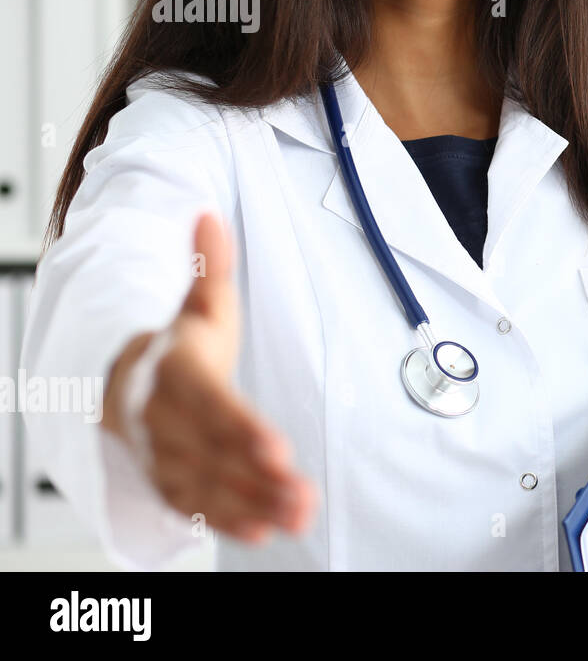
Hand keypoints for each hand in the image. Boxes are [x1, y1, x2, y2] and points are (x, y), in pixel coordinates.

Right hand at [104, 212, 315, 543]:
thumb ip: (208, 264)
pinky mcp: (172, 479)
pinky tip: (267, 531)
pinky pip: (197, 505)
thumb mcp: (199, 301)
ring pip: (208, 486)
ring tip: (299, 516)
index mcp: (177, 373)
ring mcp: (166, 454)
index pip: (212, 405)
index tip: (278, 449)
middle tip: (303, 496)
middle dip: (258, 479)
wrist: (125, 382)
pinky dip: (229, 520)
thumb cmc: (177, 343)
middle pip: (214, 454)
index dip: (243, 429)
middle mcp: (166, 420)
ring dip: (253, 504)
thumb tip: (209, 214)